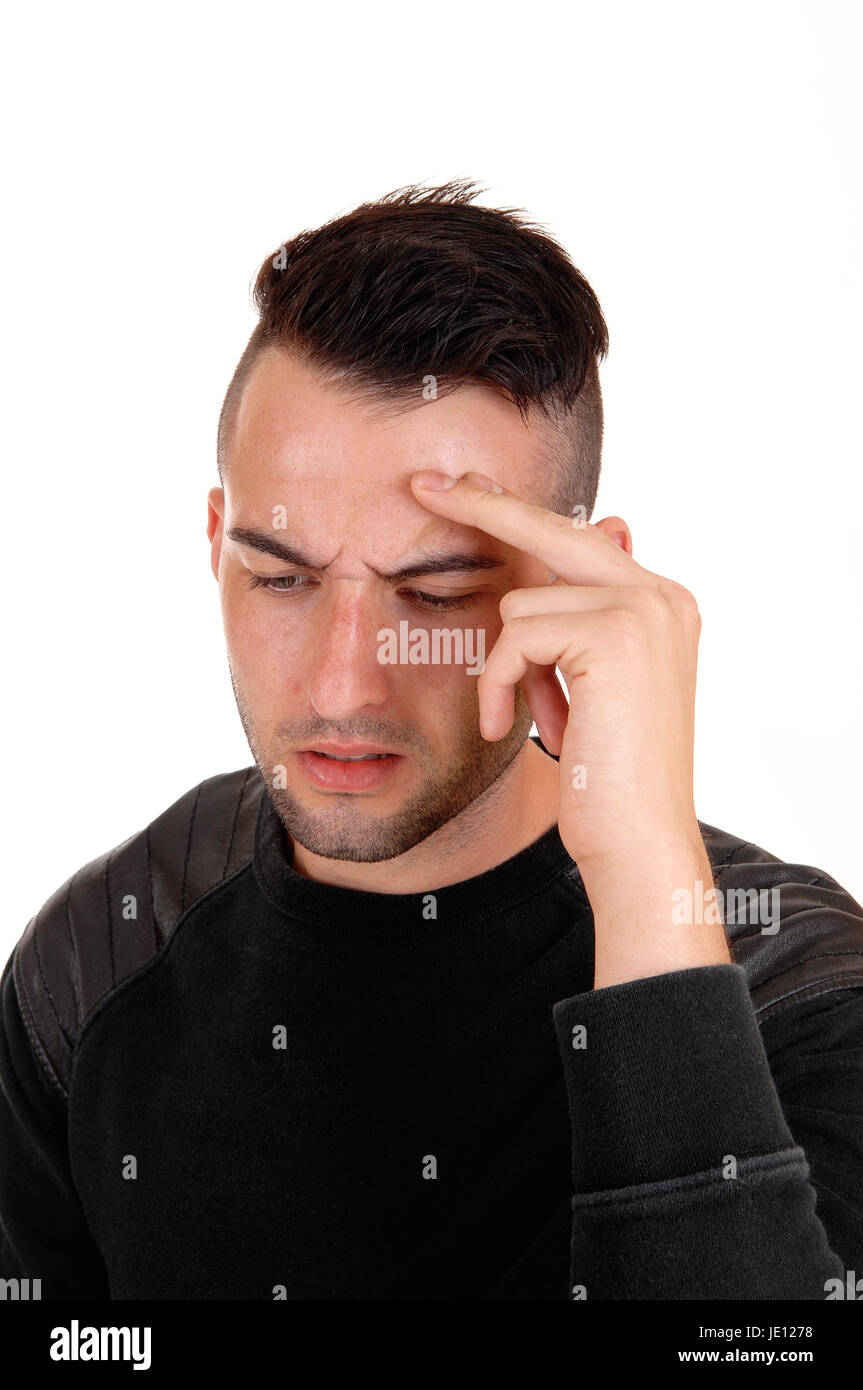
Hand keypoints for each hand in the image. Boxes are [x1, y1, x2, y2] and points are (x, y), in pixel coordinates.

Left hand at [410, 468, 729, 986]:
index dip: (518, 512)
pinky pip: (515, 637)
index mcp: (663, 603)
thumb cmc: (608, 776)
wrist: (636, 838)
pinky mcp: (614, 634)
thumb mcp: (588, 688)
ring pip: (522, 604)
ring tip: (538, 720)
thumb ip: (577, 622)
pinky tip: (518, 728)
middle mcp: (663, 594)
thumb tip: (571, 557)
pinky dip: (501, 685)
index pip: (578, 539)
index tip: (465, 485)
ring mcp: (644, 609)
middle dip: (485, 505)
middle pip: (552, 532)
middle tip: (423, 482)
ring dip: (508, 669)